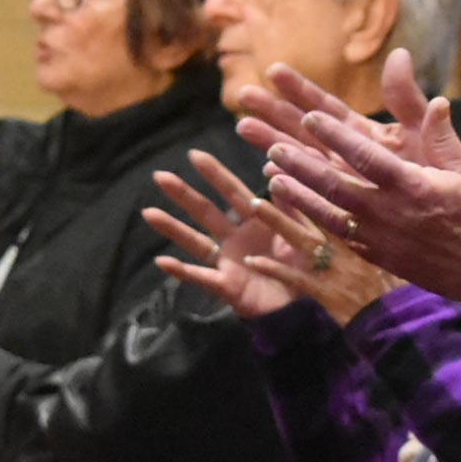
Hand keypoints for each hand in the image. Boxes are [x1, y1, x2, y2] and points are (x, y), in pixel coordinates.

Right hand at [143, 150, 307, 319]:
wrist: (311, 306)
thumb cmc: (310, 268)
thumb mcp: (304, 230)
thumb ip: (289, 203)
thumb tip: (275, 169)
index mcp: (257, 222)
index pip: (232, 192)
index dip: (214, 174)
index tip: (194, 154)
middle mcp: (237, 239)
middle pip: (206, 212)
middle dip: (183, 194)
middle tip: (159, 176)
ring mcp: (229, 262)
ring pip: (196, 241)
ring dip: (172, 227)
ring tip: (148, 213)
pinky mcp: (228, 287)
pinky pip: (201, 278)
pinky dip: (182, 271)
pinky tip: (162, 261)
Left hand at [237, 52, 460, 305]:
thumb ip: (442, 137)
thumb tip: (433, 101)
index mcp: (415, 188)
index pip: (365, 156)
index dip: (333, 134)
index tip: (309, 115)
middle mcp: (393, 216)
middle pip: (335, 185)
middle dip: (301, 162)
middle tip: (271, 144)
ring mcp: (385, 242)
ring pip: (331, 214)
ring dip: (300, 193)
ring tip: (271, 174)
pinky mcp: (385, 258)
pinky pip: (341, 238)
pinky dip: (315, 221)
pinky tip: (300, 210)